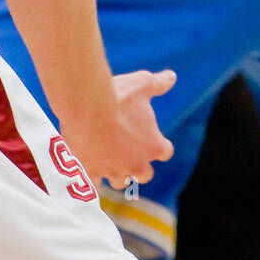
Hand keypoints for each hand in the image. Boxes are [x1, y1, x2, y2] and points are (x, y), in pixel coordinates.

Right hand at [60, 68, 175, 189]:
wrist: (88, 107)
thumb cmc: (119, 96)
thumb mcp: (143, 84)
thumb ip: (159, 83)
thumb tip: (171, 76)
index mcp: (154, 146)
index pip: (165, 152)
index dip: (159, 145)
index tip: (151, 137)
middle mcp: (137, 164)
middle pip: (144, 174)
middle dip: (139, 165)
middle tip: (129, 152)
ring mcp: (113, 171)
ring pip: (120, 182)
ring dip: (117, 173)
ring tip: (108, 160)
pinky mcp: (91, 172)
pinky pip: (94, 183)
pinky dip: (92, 176)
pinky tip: (87, 166)